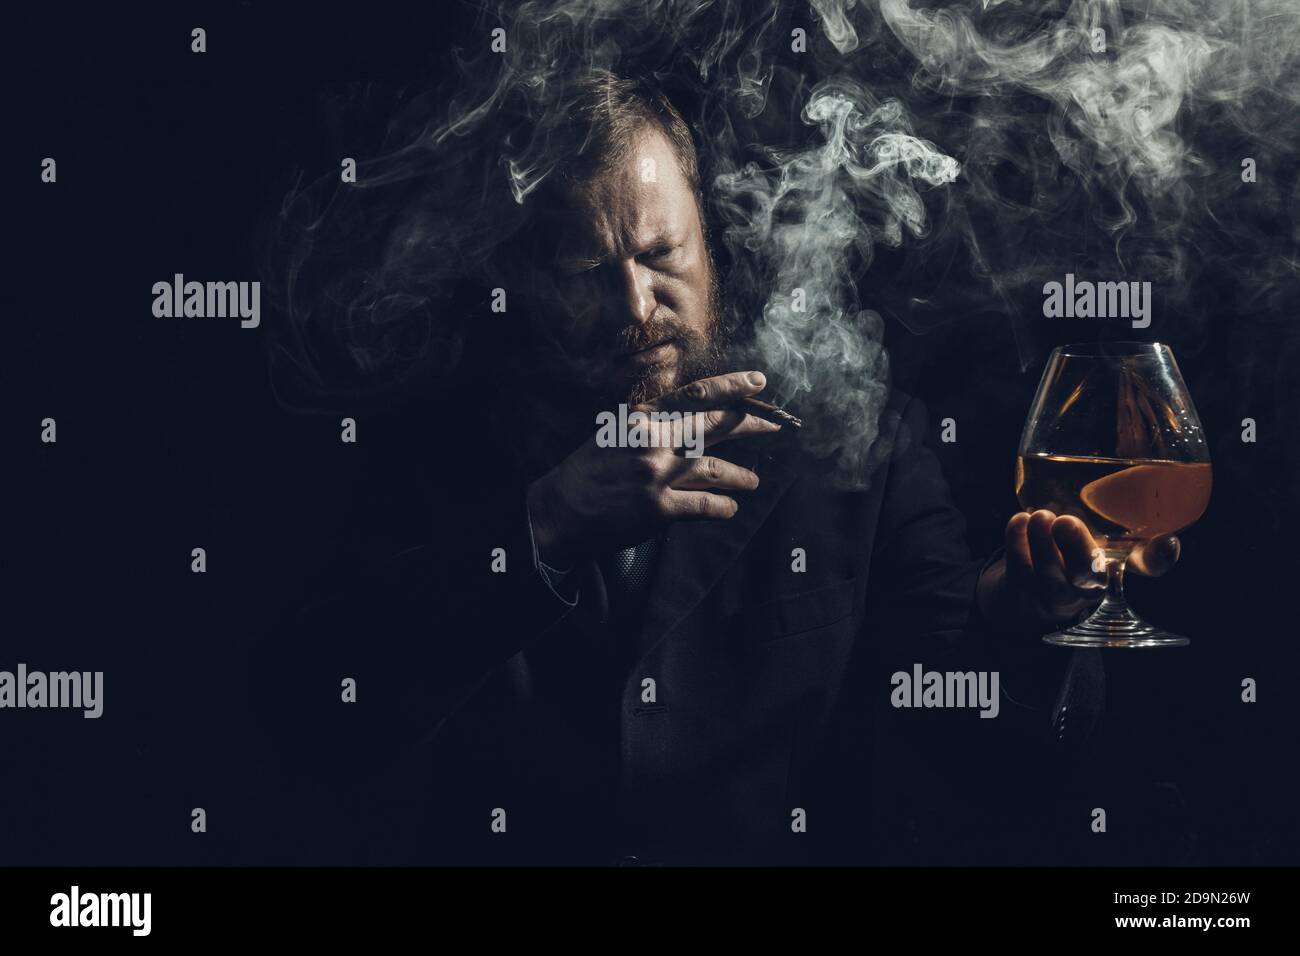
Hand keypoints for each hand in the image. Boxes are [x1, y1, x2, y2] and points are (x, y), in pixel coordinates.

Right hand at [526, 370, 782, 567]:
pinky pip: (704, 504)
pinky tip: (730, 508)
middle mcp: (653, 441)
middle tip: (775, 426)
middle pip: (715, 425)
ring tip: (752, 481)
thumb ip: (653, 420)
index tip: (759, 381)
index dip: (732, 387)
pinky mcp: (658, 509)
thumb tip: (694, 412)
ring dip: (741, 476)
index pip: (696, 394)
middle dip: (752, 424)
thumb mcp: (616, 431)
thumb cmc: (589, 469)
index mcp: (643, 417)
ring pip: (716, 468)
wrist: (560, 511)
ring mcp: (656, 475)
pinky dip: (722, 507)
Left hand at [977, 510, 1181, 627]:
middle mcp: (1090, 582)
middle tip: (1066, 522)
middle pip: (1090, 573)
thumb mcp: (1097, 530)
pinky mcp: (1024, 590)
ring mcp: (1056, 590)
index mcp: (1118, 565)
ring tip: (1039, 517)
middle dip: (1078, 548)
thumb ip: (1113, 505)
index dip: (1160, 557)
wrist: (1031, 588)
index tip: (1169, 542)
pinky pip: (1020, 570)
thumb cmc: (1073, 548)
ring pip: (1051, 576)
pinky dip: (1017, 545)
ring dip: (1042, 545)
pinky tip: (1019, 521)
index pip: (1149, 565)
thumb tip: (1129, 449)